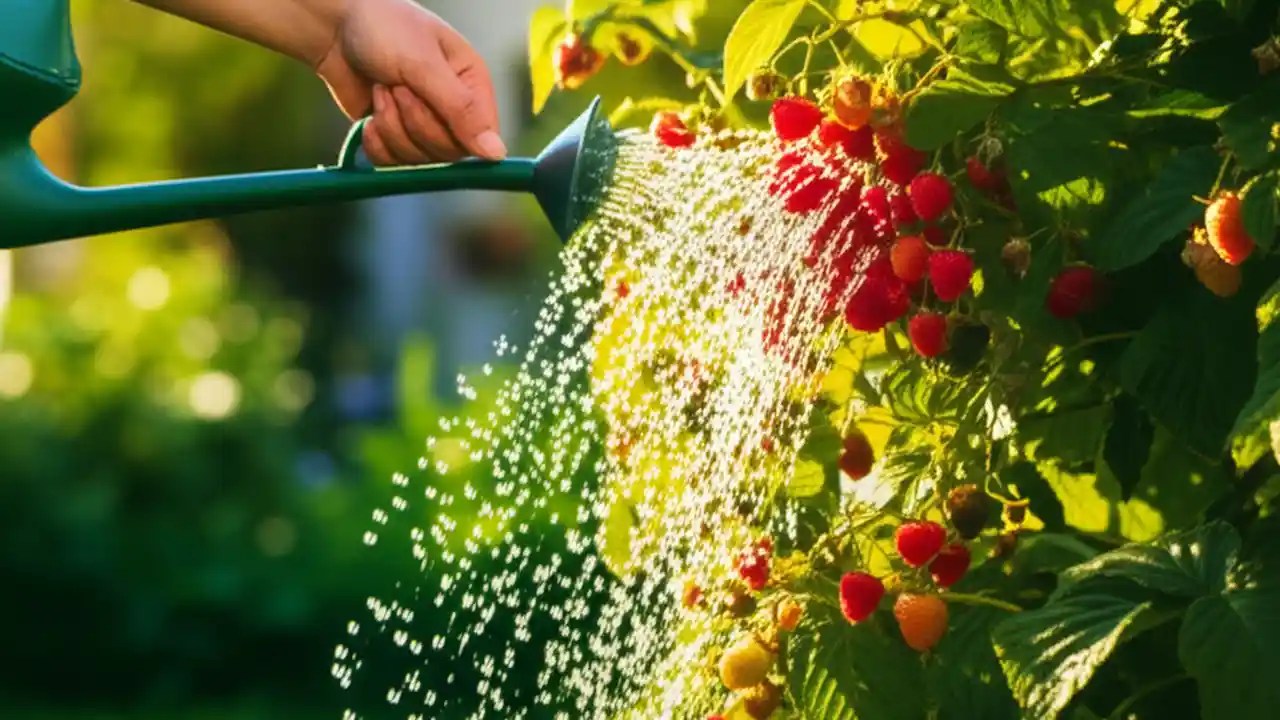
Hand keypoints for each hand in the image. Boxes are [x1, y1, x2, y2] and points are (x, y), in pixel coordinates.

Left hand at [316, 0, 505, 164]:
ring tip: (381, 90)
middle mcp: (454, 109)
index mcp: (472, 84)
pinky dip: (376, 143)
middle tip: (396, 87)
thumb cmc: (384, 30)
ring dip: (392, 127)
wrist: (333, 28)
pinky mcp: (394, 138)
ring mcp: (423, 125)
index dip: (454, 132)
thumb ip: (461, 109)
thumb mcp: (425, 64)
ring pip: (419, 160)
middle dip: (414, 122)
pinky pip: (393, 163)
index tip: (427, 104)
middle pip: (448, 152)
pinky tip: (370, 116)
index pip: (481, 136)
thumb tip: (497, 154)